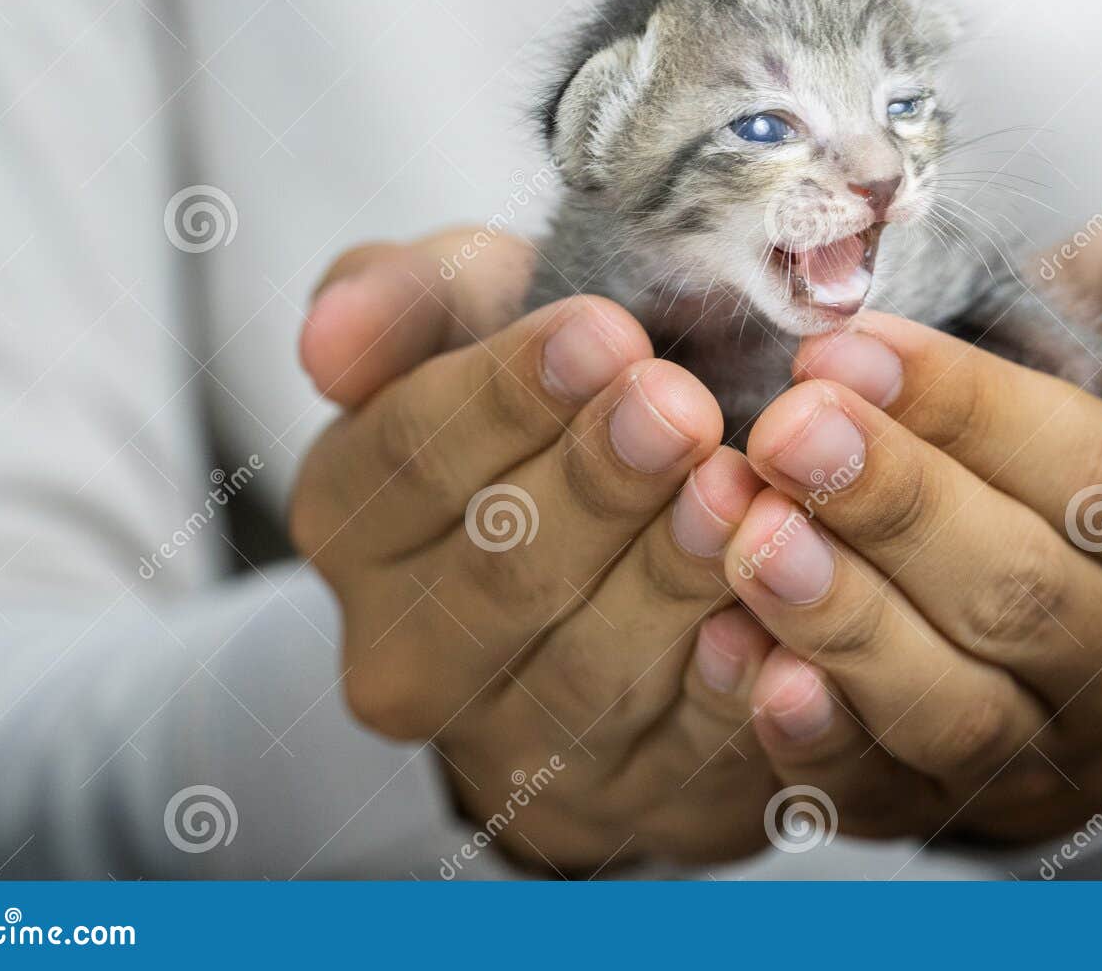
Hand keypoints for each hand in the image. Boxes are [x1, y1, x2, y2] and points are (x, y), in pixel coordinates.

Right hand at [290, 231, 782, 870]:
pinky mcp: (613, 801)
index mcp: (350, 517)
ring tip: (736, 498)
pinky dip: (728, 698)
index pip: (411, 457)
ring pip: (586, 672)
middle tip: (679, 409)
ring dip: (665, 583)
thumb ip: (400, 300)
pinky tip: (773, 630)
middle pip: (497, 572)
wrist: (604, 554)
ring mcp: (504, 741)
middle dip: (594, 486)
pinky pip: (676, 758)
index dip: (508, 395)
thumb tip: (328, 340)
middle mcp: (403, 652)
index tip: (606, 331)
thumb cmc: (538, 405)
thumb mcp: (467, 319)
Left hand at [722, 213, 1101, 843]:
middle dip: (892, 506)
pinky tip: (741, 664)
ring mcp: (1049, 746)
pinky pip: (883, 789)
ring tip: (753, 543)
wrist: (1077, 576)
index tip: (846, 350)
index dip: (964, 408)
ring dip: (846, 626)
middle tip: (786, 435)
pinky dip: (812, 737)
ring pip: (956, 707)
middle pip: (1017, 590)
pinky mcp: (952, 804)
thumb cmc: (1081, 412)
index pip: (1089, 470)